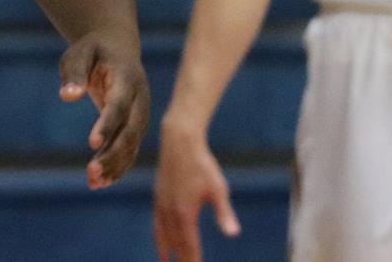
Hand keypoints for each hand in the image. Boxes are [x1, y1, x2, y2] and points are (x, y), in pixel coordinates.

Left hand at [58, 32, 149, 187]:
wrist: (117, 49)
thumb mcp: (79, 53)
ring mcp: (141, 115)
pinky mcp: (135, 127)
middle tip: (91, 172)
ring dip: (114, 166)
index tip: (92, 143)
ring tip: (92, 182)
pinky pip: (129, 150)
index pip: (119, 105)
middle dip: (114, 153)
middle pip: (131, 131)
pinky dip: (117, 167)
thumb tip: (68, 96)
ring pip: (132, 145)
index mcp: (128, 77)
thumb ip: (74, 72)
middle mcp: (140, 99)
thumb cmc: (93, 51)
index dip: (108, 124)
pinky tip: (99, 183)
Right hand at [152, 123, 239, 261]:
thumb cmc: (202, 164)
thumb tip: (234, 234)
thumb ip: (224, 213)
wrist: (179, 142)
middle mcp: (170, 212)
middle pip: (175, 245)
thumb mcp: (218, 189)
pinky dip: (159, 237)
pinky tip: (162, 239)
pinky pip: (157, 224)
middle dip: (181, 260)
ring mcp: (162, 205)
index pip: (189, 246)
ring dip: (166, 252)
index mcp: (185, 213)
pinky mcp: (158, 197)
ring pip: (163, 235)